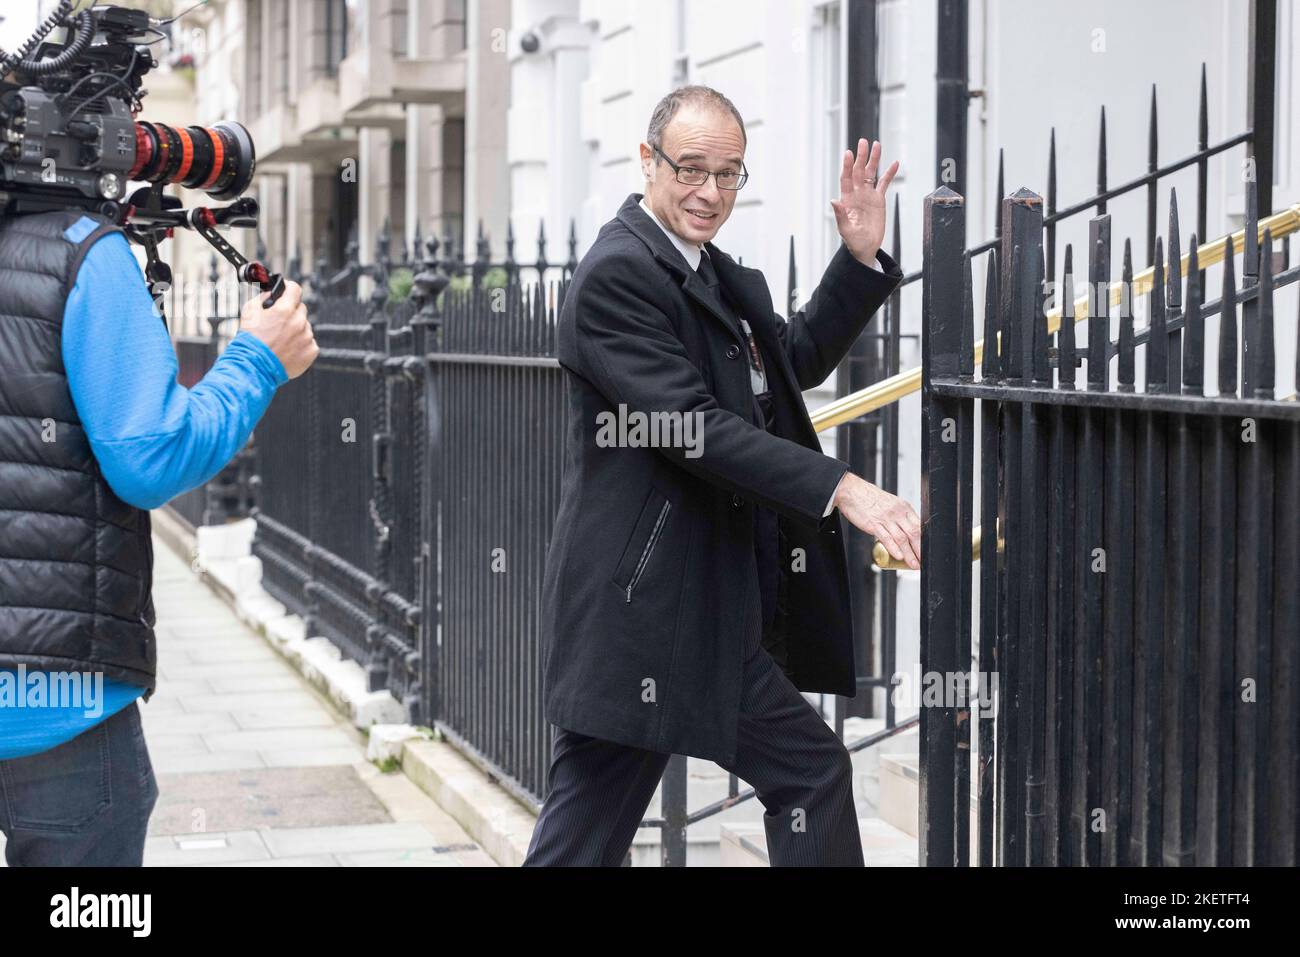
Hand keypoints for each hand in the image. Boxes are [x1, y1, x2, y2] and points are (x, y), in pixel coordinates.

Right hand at [238, 279, 318, 378]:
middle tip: (279, 322)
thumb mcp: (250, 311)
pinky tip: (288, 349)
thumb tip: (273, 293)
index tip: (288, 291)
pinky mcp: (311, 351)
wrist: (255, 366)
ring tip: (281, 339)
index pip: (295, 289)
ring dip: (296, 329)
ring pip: (305, 327)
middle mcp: (299, 322)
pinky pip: (309, 342)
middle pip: (301, 309)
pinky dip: (301, 344)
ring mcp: (306, 337)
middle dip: (291, 312)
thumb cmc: (250, 340)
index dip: (290, 289)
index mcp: (284, 310)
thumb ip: (264, 298)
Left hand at [830, 138, 897, 266]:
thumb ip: (840, 215)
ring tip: (876, 145)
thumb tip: (833, 201)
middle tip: (863, 142)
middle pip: (859, 171)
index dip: (848, 166)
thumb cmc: (853, 241)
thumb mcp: (845, 229)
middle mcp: (857, 194)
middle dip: (861, 157)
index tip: (849, 153)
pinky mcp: (878, 200)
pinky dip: (889, 174)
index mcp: (847, 199)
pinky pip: (884, 183)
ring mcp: (868, 195)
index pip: (846, 178)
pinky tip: (894, 163)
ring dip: (873, 160)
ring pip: (871, 173)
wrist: (865, 248)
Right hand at [832, 471, 920, 569]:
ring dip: (909, 554)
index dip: (924, 541)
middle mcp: (897, 512)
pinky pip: (886, 538)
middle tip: (922, 562)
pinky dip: (894, 549)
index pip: (919, 526)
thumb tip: (908, 529)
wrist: (852, 491)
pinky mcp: (874, 524)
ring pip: (902, 539)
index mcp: (904, 507)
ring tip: (913, 564)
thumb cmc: (870, 499)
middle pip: (914, 533)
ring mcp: (886, 518)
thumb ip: (901, 515)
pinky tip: (898, 556)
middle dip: (920, 550)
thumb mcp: (891, 503)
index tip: (926, 551)